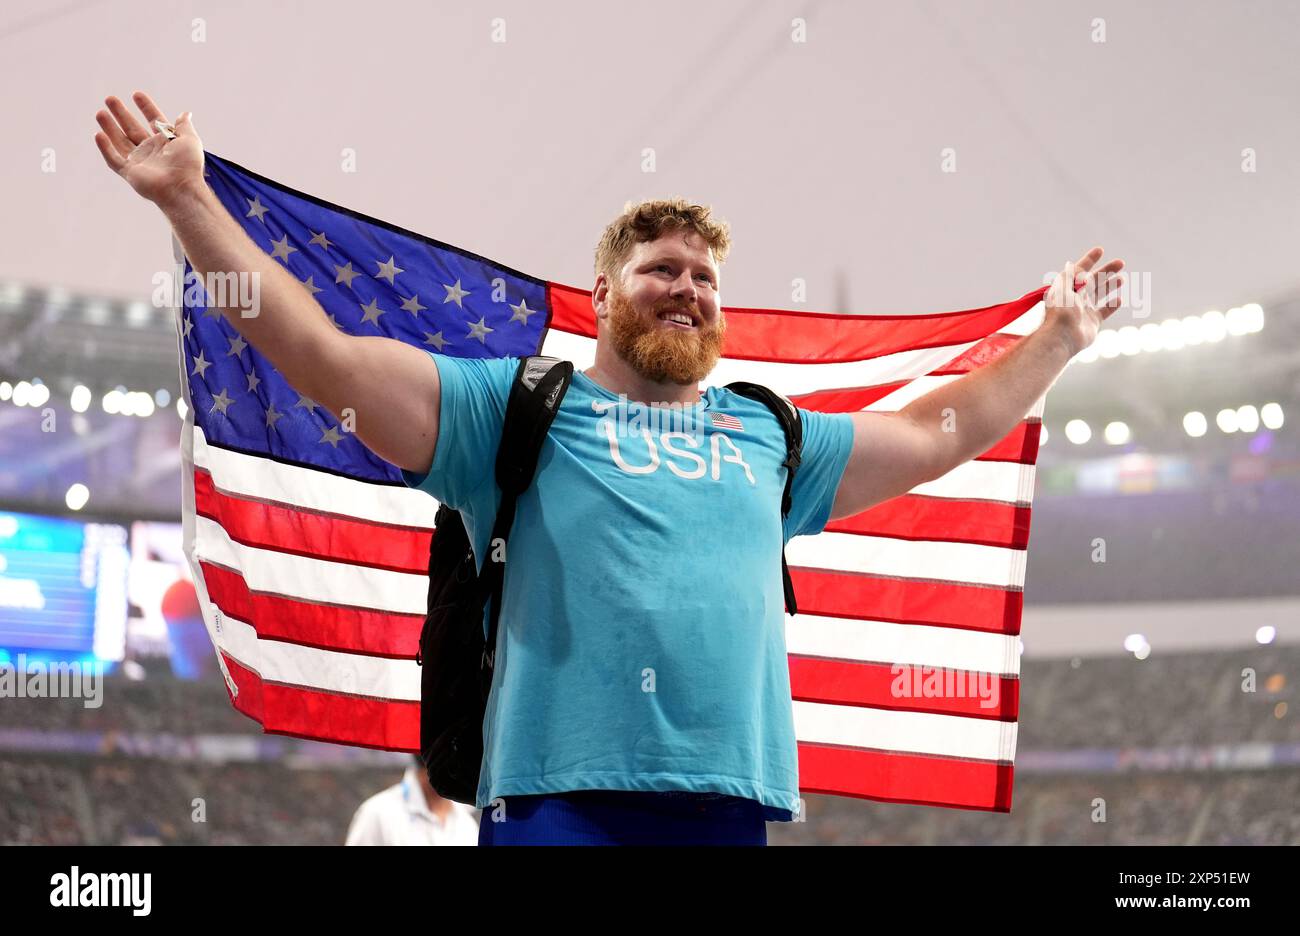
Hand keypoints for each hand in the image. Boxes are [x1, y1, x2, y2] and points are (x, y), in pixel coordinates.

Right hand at [94, 91, 204, 208]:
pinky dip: (105, 148)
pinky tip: (99, 135)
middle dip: (121, 114)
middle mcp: (151, 151)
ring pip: (120, 141)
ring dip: (110, 127)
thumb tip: (185, 114)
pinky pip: (114, 159)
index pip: (153, 121)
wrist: (181, 187)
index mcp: (166, 142)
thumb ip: (184, 126)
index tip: (136, 94)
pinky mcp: (130, 173)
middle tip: (110, 99)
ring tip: (100, 112)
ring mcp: (140, 162)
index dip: (146, 108)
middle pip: (132, 128)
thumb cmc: (188, 165)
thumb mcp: (190, 140)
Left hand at [1043, 246, 1125, 355]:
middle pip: (1092, 280)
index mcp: (1066, 288)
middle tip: (1120, 263)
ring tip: (1122, 278)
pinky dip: (1112, 305)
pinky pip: (1104, 311)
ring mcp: (1084, 310)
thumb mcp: (1063, 288)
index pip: (1078, 270)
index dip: (1088, 260)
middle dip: (1106, 271)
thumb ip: (1069, 275)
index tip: (1100, 250)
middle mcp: (1074, 297)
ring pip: (1099, 294)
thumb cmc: (1061, 311)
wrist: (1062, 337)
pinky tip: (1119, 299)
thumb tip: (1071, 264)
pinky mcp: (1092, 322)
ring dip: (1110, 285)